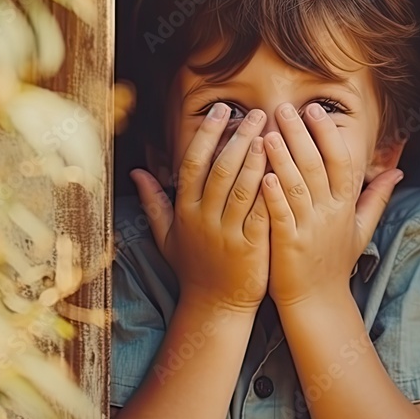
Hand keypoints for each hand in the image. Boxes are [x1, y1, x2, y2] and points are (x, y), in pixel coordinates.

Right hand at [130, 103, 270, 311]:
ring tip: (271, 132)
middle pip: (220, 170)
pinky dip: (271, 189)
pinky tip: (283, 169)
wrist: (216, 307)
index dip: (207, 135)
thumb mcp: (166, 236)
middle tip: (256, 113)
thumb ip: (153, 202)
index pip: (193, 164)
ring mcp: (228, 234)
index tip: (221, 110)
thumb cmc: (194, 268)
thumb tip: (136, 171)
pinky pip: (262, 212)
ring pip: (242, 188)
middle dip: (238, 137)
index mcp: (185, 211)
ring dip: (256, 157)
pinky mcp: (252, 248)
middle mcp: (204, 219)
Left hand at [261, 102, 402, 307]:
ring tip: (267, 132)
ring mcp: (309, 229)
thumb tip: (399, 171)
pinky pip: (281, 215)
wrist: (318, 303)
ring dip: (283, 158)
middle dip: (301, 135)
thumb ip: (377, 197)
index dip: (328, 134)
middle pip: (317, 166)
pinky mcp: (289, 245)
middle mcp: (329, 214)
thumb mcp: (361, 229)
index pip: (342, 161)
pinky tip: (262, 174)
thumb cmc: (335, 262)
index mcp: (345, 206)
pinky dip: (274, 194)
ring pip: (297, 186)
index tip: (314, 109)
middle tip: (284, 108)